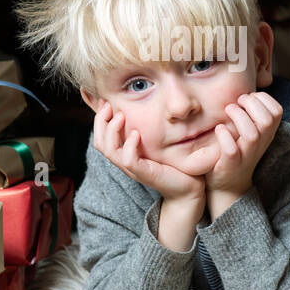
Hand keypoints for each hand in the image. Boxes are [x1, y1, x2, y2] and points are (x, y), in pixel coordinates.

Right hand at [93, 100, 211, 203]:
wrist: (189, 188)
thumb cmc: (174, 163)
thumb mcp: (157, 142)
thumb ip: (149, 128)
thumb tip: (146, 108)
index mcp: (125, 154)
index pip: (101, 137)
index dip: (99, 120)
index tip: (106, 102)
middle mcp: (125, 161)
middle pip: (100, 143)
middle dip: (100, 122)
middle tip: (108, 105)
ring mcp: (133, 169)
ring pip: (109, 151)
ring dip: (112, 131)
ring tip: (121, 116)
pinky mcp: (144, 173)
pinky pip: (128, 160)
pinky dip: (129, 146)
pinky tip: (136, 134)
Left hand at [204, 92, 281, 197]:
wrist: (228, 184)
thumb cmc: (236, 150)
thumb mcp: (249, 130)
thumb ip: (250, 112)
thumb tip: (243, 88)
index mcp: (267, 133)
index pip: (277, 110)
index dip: (262, 99)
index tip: (246, 98)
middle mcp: (261, 143)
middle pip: (267, 119)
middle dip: (250, 104)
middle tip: (236, 104)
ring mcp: (247, 155)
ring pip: (252, 134)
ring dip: (238, 117)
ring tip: (226, 113)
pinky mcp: (231, 164)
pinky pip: (232, 149)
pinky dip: (224, 136)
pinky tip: (219, 130)